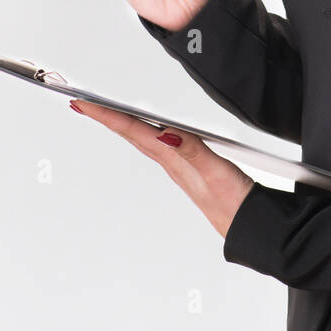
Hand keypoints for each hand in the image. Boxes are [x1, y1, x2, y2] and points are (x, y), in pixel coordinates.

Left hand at [68, 98, 254, 238]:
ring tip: (106, 114)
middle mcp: (172, 163)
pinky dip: (145, 135)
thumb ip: (192, 151)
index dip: (106, 115)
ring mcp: (179, 167)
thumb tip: (165, 134)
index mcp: (173, 160)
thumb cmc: (234, 203)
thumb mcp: (215, 172)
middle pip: (130, 135)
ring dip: (122, 126)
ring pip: (142, 141)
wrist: (248, 226)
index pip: (133, 131)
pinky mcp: (189, 170)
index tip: (83, 104)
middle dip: (106, 118)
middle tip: (84, 105)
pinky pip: (157, 148)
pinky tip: (148, 134)